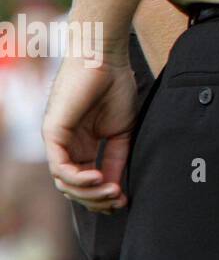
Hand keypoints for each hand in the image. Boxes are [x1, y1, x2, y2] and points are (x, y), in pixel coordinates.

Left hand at [43, 46, 140, 213]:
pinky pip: (59, 167)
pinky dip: (78, 178)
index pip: (86, 182)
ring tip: (112, 190)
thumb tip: (116, 188)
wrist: (106, 59)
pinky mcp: (52, 134)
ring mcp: (57, 142)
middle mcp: (66, 147)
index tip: (124, 201)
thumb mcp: (122, 131)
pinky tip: (98, 178)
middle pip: (73, 189)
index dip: (103, 197)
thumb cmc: (115, 87)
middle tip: (118, 199)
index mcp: (81, 146)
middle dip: (96, 200)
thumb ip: (116, 159)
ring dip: (89, 193)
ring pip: (65, 183)